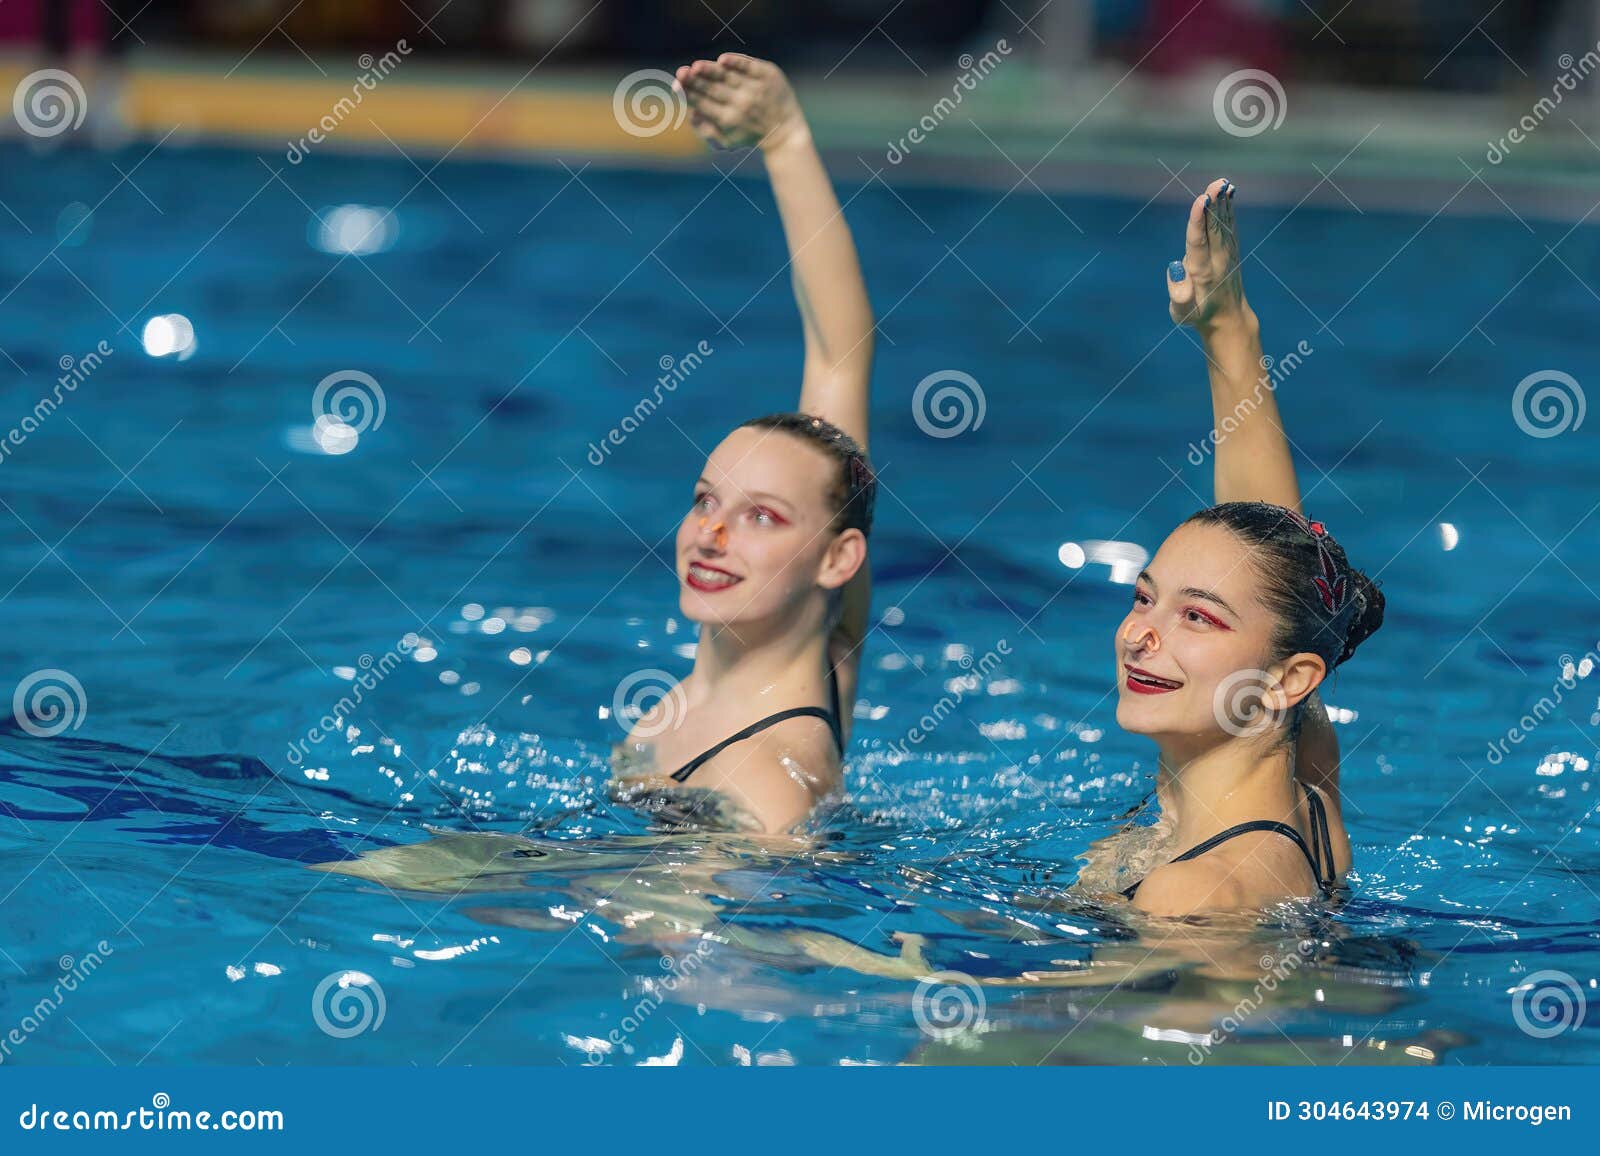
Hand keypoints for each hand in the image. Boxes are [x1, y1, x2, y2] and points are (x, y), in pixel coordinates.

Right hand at [674, 53, 804, 152]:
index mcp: (728, 120)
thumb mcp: (727, 141)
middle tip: (680, 73)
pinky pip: (749, 66)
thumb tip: (691, 114)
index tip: (677, 85)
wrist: (785, 131)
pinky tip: (722, 59)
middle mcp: (741, 105)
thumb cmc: (750, 135)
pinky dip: (736, 62)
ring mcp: (755, 88)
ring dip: (710, 71)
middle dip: (695, 82)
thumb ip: (707, 130)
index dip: (689, 93)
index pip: (704, 103)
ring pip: (728, 77)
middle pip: (713, 90)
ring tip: (696, 67)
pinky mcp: (767, 75)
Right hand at [1167, 176, 1252, 332]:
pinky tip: (1228, 192)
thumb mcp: (1181, 314)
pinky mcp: (1230, 249)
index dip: (1199, 221)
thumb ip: (1178, 293)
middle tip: (1216, 184)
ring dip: (1222, 203)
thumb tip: (1176, 266)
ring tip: (1222, 183)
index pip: (1199, 242)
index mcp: (1202, 273)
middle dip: (1214, 206)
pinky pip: (1229, 225)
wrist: (1228, 318)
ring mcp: (1226, 253)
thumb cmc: (1197, 314)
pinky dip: (1228, 208)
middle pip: (1214, 229)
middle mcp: (1217, 260)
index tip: (1201, 202)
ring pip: (1223, 224)